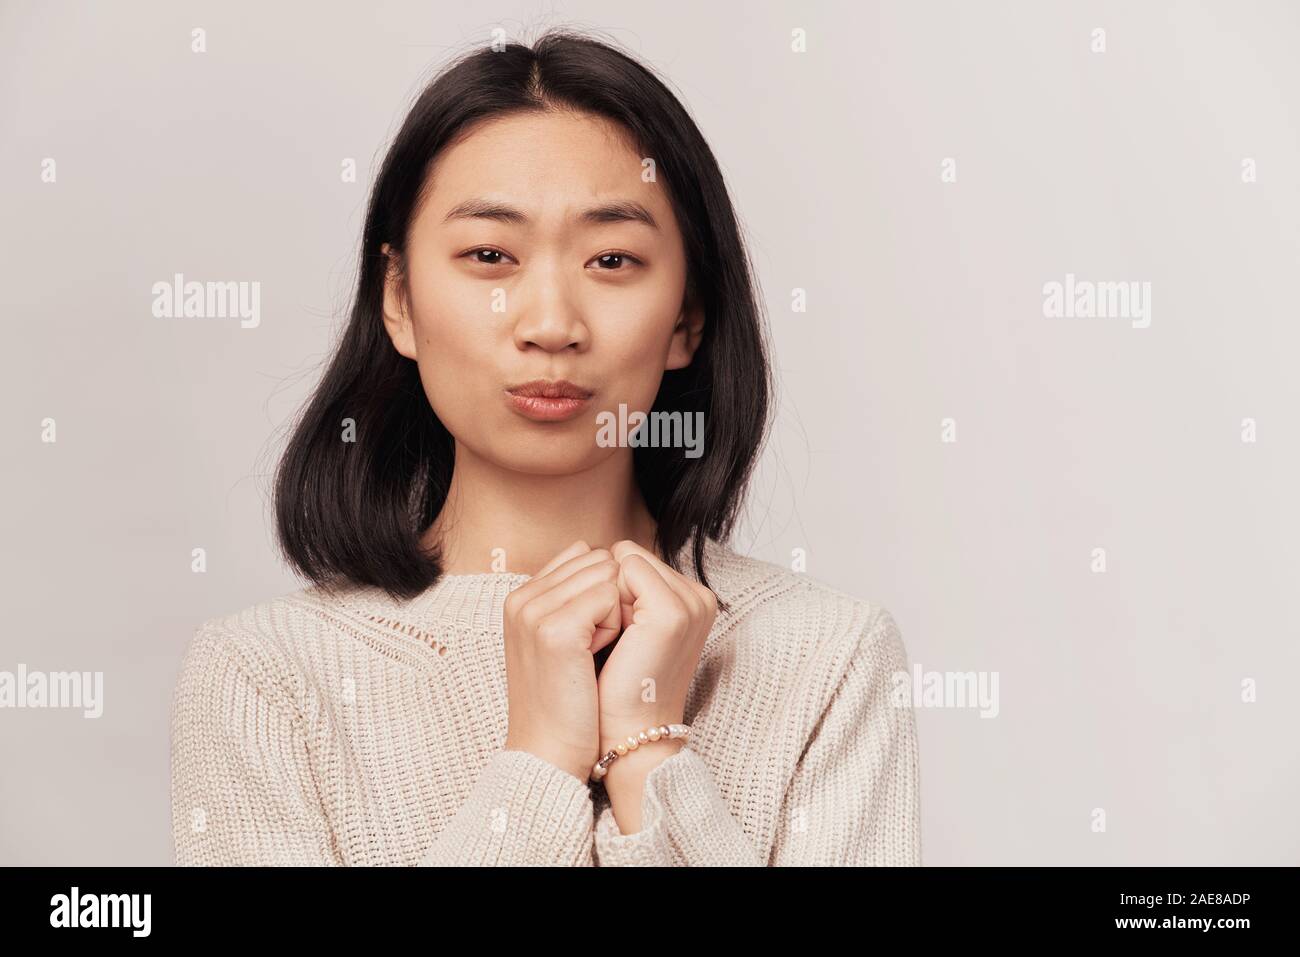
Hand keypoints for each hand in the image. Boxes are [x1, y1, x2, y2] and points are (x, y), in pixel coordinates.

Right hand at [501, 540, 622, 782]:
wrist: (549, 751)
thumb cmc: (566, 699)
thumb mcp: (560, 638)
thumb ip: (572, 596)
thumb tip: (603, 557)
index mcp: (520, 597)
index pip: (582, 554)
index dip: (602, 589)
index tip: (590, 634)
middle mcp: (521, 598)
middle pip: (596, 560)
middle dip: (610, 598)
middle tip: (592, 648)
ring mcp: (534, 611)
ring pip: (605, 575)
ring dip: (615, 612)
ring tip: (591, 653)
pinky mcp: (554, 629)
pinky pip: (609, 597)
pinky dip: (615, 626)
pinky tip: (595, 657)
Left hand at [595, 540, 717, 758]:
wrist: (626, 734)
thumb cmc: (614, 685)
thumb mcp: (623, 627)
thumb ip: (620, 587)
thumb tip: (585, 547)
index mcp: (691, 599)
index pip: (634, 559)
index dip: (608, 590)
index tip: (611, 634)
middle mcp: (698, 596)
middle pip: (628, 555)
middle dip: (606, 588)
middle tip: (611, 638)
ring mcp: (689, 603)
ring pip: (625, 559)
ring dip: (604, 594)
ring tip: (613, 640)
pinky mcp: (671, 613)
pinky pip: (624, 569)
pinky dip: (605, 599)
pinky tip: (611, 637)